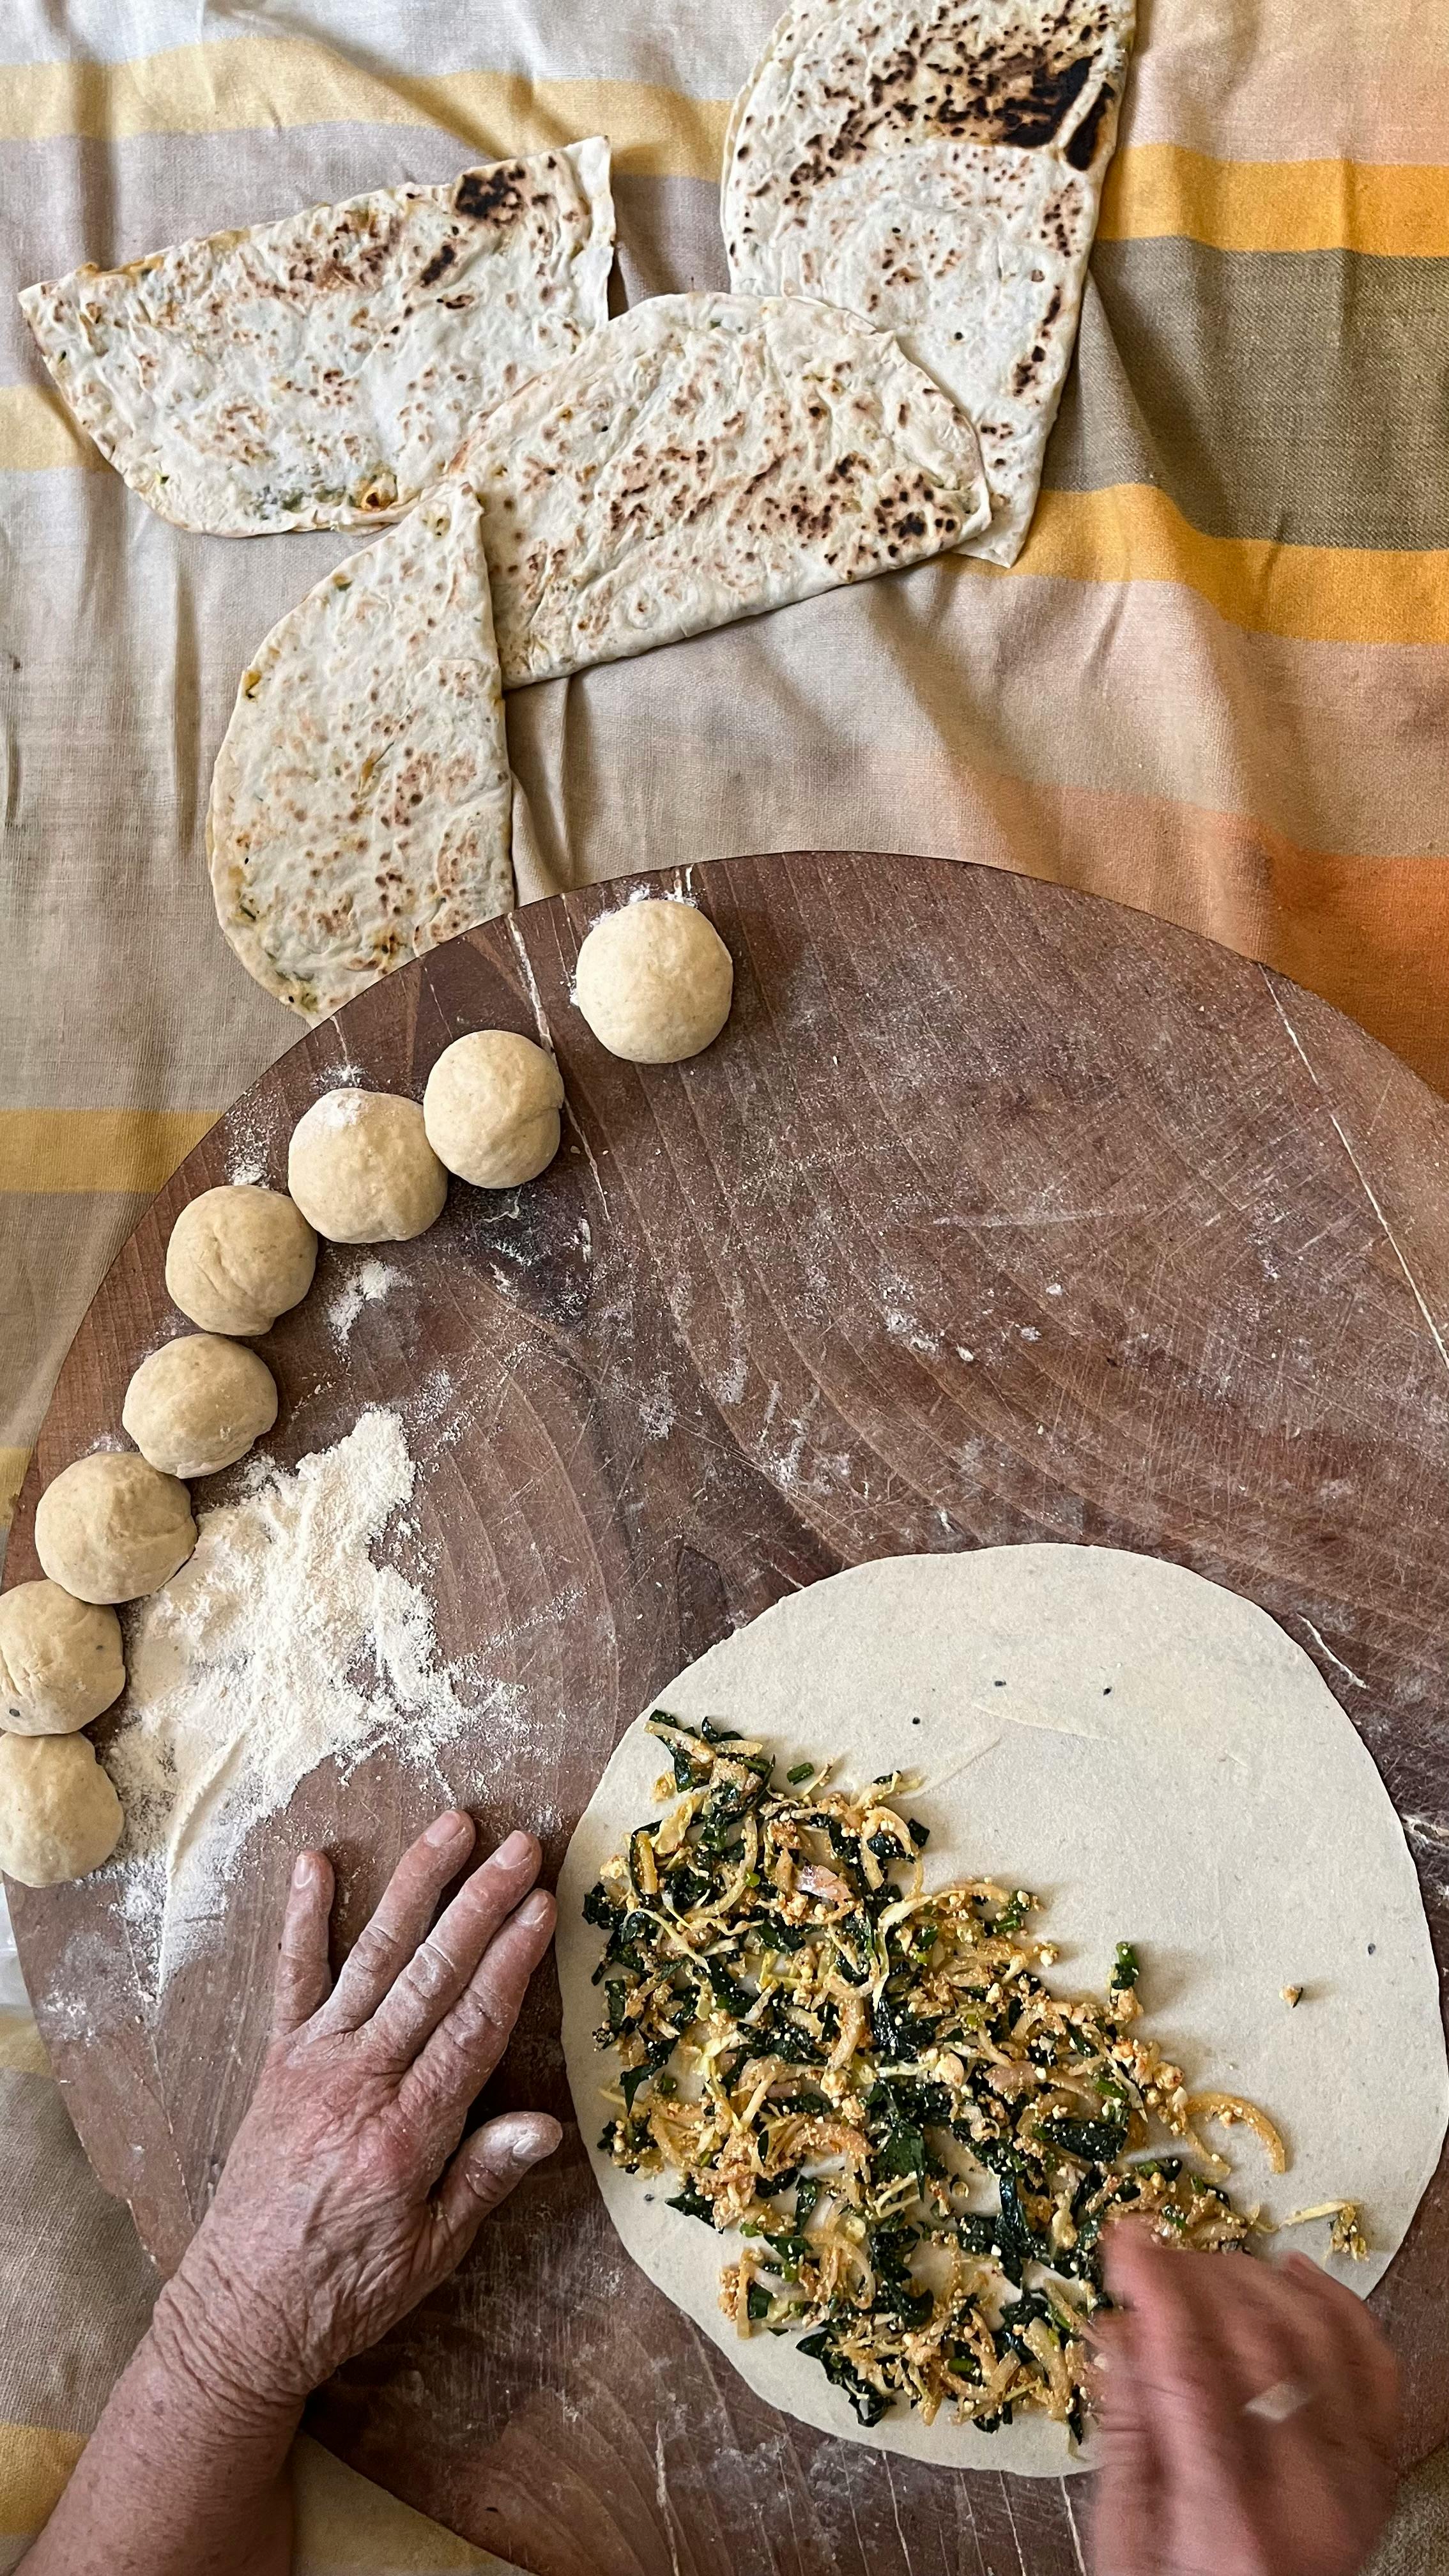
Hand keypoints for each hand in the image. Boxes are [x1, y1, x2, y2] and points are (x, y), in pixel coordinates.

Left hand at [158, 1810, 559, 2405]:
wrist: (239, 2315)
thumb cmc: (346, 2293)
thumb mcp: (430, 2255)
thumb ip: (483, 2178)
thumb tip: (546, 2124)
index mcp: (406, 2134)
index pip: (473, 2027)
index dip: (512, 1962)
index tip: (542, 1905)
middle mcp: (358, 2084)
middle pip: (432, 1976)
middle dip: (479, 1905)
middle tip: (519, 1845)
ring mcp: (313, 2065)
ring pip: (373, 1959)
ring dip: (414, 1887)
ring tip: (451, 1827)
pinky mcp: (277, 2064)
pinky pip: (292, 1980)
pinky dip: (301, 1919)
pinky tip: (312, 1863)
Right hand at [1091, 2224, 1398, 2575]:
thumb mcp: (1126, 2539)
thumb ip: (1127, 2435)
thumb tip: (1121, 2325)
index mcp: (1228, 2523)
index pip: (1191, 2371)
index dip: (1158, 2289)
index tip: (1129, 2236)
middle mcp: (1306, 2502)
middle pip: (1255, 2341)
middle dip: (1196, 2276)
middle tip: (1155, 2256)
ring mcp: (1354, 2484)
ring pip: (1315, 2334)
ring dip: (1255, 2278)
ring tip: (1206, 2267)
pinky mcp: (1376, 2471)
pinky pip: (1372, 2361)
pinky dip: (1334, 2303)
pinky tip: (1291, 2274)